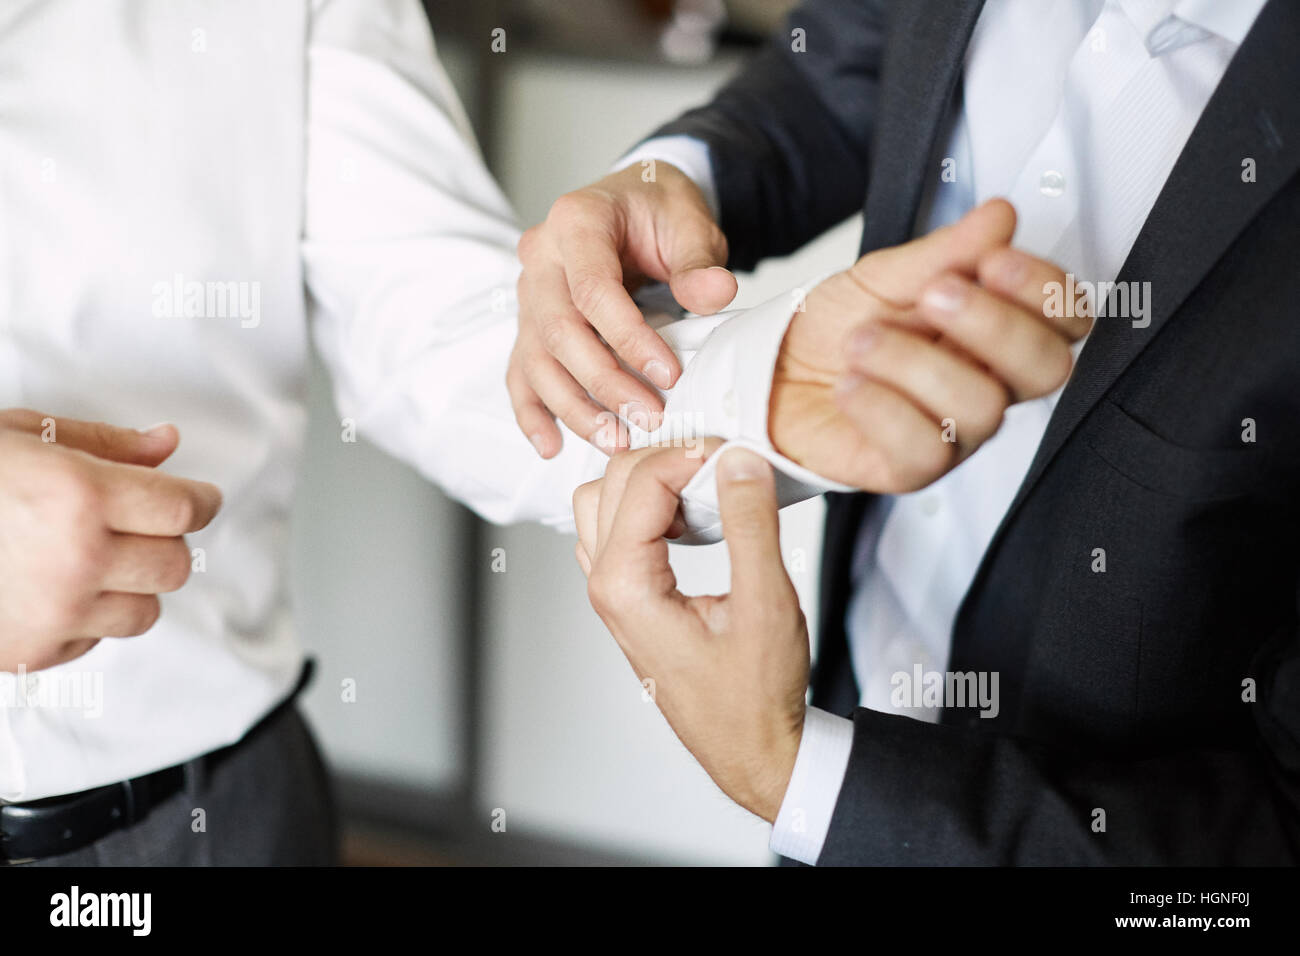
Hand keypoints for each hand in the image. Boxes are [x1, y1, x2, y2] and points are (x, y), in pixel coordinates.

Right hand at [0, 410, 222, 671]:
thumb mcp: (22, 436)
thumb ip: (105, 444)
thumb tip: (166, 446)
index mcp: (79, 496)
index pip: (184, 508)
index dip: (198, 499)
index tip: (195, 497)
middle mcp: (77, 559)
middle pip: (176, 563)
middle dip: (165, 540)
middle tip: (138, 524)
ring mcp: (56, 613)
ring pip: (145, 610)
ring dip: (132, 585)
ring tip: (90, 558)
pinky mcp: (32, 653)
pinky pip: (95, 640)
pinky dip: (87, 618)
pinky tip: (51, 588)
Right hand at [509, 161, 737, 456]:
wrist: (638, 203)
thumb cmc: (660, 212)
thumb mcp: (690, 224)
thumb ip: (699, 261)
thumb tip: (715, 293)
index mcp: (575, 221)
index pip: (593, 290)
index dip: (630, 339)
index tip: (669, 375)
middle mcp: (540, 258)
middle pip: (559, 332)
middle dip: (604, 383)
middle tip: (649, 418)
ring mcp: (529, 295)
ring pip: (537, 360)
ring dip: (574, 408)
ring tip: (616, 441)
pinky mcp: (530, 326)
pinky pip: (520, 373)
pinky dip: (533, 413)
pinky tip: (552, 446)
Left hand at [573, 444, 807, 822]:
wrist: (750, 747)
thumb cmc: (753, 695)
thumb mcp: (765, 604)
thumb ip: (751, 525)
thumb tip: (739, 461)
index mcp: (626, 586)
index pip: (642, 481)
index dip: (692, 454)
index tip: (739, 455)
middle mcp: (606, 585)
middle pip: (612, 481)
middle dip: (668, 458)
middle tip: (725, 464)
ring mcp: (612, 593)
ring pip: (604, 502)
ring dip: (650, 481)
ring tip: (706, 488)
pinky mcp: (628, 598)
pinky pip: (616, 530)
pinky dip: (648, 508)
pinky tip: (692, 519)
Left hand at [770, 199, 1091, 489]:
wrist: (773, 370)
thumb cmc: (835, 328)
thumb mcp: (884, 275)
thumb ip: (943, 251)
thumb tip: (998, 216)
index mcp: (992, 332)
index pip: (1065, 320)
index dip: (1045, 291)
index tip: (994, 260)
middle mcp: (985, 384)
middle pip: (1045, 369)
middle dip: (993, 324)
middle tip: (934, 295)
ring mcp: (953, 432)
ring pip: (981, 408)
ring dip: (915, 363)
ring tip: (861, 341)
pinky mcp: (909, 468)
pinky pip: (924, 450)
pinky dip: (881, 407)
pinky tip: (851, 383)